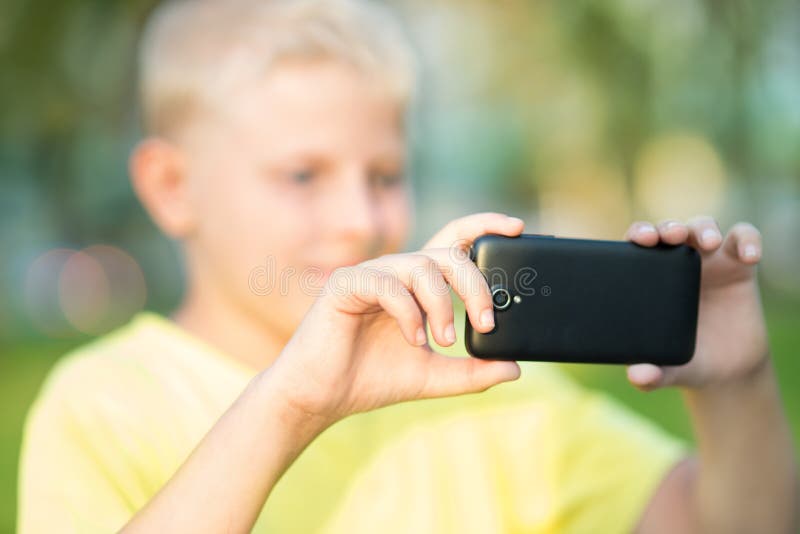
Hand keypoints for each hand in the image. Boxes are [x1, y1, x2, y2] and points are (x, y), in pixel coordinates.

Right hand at [265, 213, 525, 427]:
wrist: (322, 397)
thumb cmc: (371, 379)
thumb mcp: (434, 376)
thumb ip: (473, 371)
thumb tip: (515, 368)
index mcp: (417, 284)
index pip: (454, 241)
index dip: (484, 226)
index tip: (517, 228)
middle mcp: (396, 272)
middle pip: (447, 253)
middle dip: (474, 285)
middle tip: (486, 322)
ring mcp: (370, 274)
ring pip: (421, 266)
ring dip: (441, 305)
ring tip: (441, 342)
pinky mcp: (346, 284)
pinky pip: (388, 284)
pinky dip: (408, 312)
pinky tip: (413, 340)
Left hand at [623, 216, 769, 390]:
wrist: (726, 371)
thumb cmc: (686, 361)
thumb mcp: (668, 370)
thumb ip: (652, 375)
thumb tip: (637, 377)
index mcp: (649, 279)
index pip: (638, 246)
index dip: (637, 234)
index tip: (639, 239)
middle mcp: (675, 264)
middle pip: (670, 230)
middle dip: (669, 226)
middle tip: (671, 235)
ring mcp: (709, 261)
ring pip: (703, 228)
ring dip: (703, 228)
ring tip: (707, 243)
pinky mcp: (739, 266)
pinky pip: (743, 240)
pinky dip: (748, 240)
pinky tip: (749, 256)